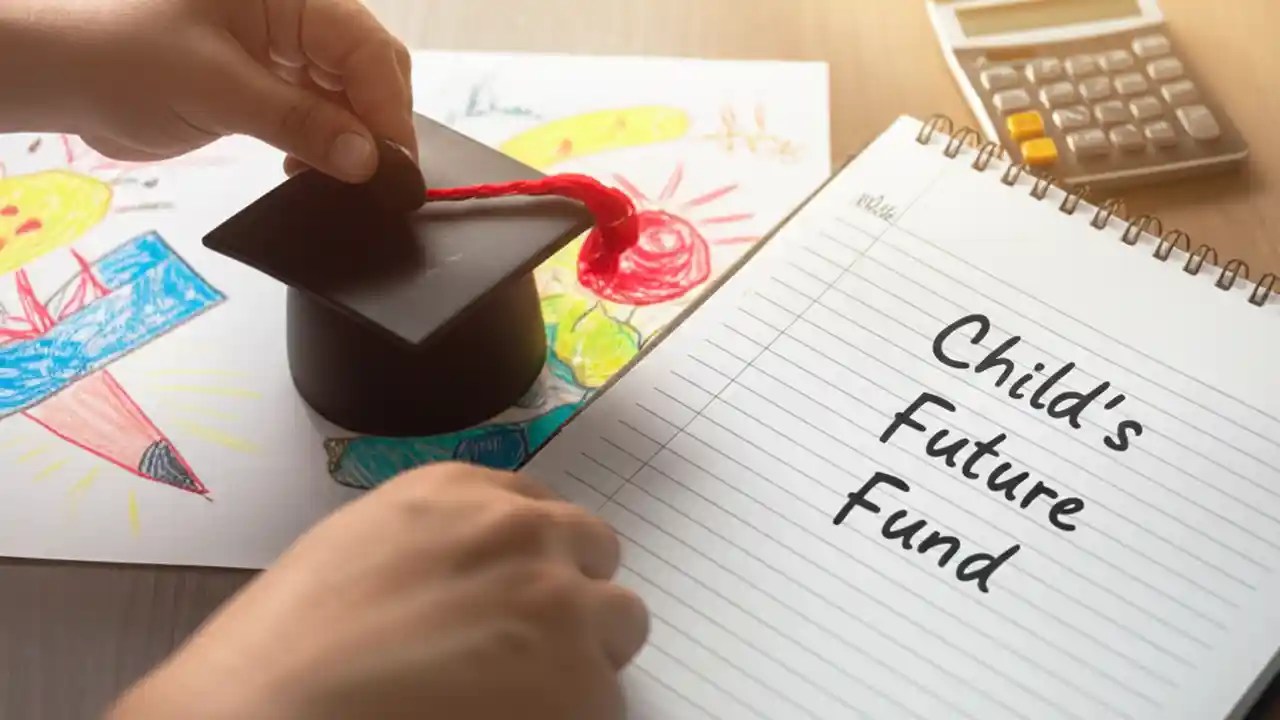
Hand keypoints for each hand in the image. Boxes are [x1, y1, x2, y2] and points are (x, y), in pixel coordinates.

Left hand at [0, 0, 415, 182]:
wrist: (65, 78)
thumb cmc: (123, 59)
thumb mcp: (215, 88)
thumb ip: (298, 121)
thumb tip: (367, 159)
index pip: (365, 46)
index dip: (387, 106)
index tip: (393, 164)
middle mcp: (295, 16)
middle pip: (369, 68)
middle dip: (379, 123)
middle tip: (379, 182)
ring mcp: (284, 50)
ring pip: (350, 95)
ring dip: (354, 140)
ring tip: (344, 182)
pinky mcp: (270, 83)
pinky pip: (321, 113)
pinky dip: (326, 146)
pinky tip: (309, 171)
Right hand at [107, 463, 648, 719]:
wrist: (267, 712)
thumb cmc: (283, 651)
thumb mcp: (357, 552)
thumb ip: (434, 547)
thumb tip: (471, 581)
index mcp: (460, 492)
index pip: (540, 509)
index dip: (533, 558)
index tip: (516, 593)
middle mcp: (522, 532)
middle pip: (594, 551)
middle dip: (572, 595)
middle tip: (525, 649)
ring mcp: (559, 601)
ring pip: (620, 622)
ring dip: (587, 653)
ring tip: (521, 693)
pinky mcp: (580, 679)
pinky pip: (607, 696)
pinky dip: (575, 713)